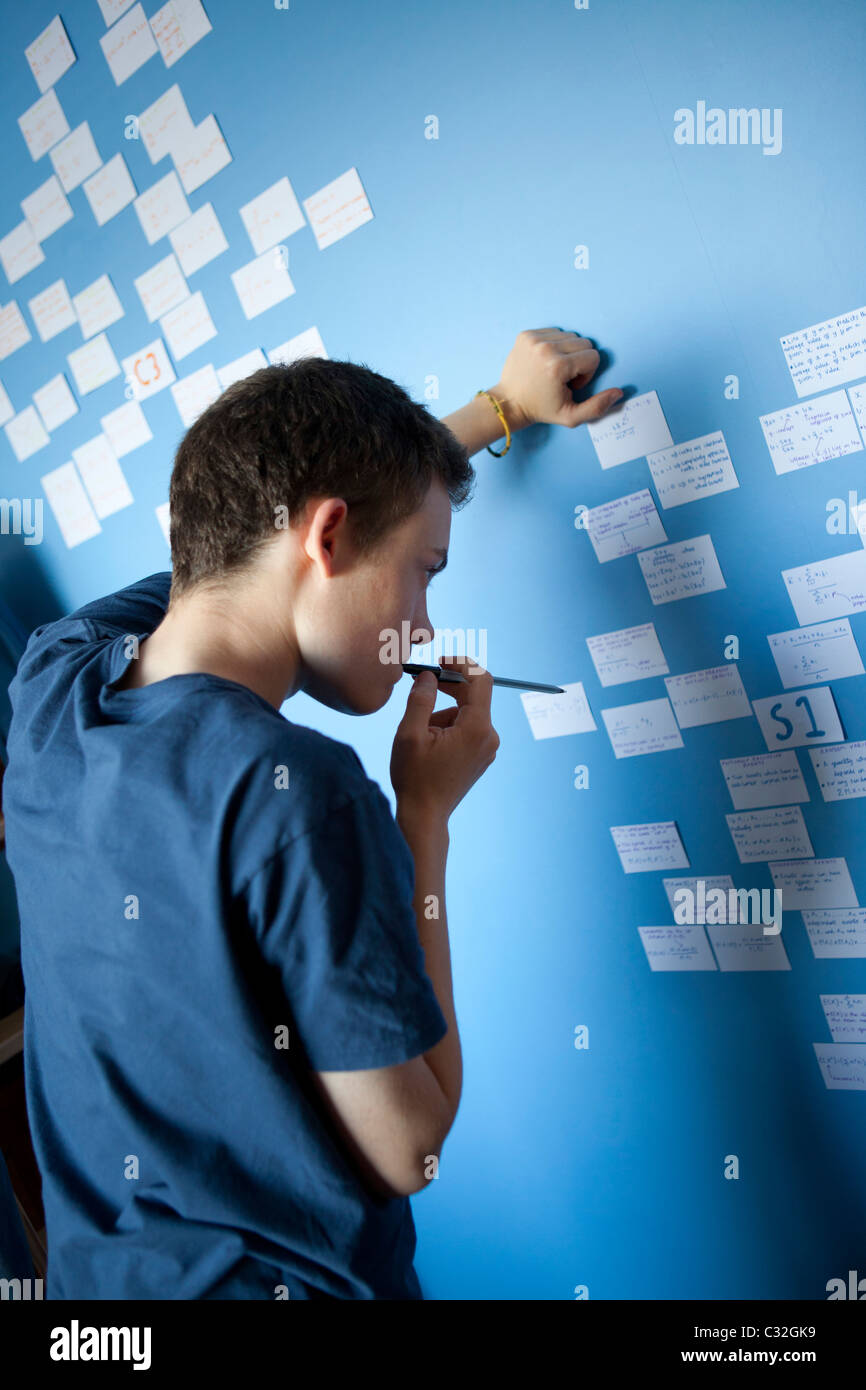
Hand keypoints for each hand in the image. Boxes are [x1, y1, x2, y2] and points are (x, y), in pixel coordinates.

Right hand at [390, 655, 499, 828]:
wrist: (424, 816)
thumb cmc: (414, 777)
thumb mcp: (409, 734)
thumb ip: (421, 699)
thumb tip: (429, 676)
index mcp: (476, 728)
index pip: (481, 680)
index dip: (461, 664)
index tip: (440, 662)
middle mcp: (489, 736)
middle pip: (474, 696)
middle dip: (449, 686)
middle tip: (422, 684)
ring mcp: (487, 748)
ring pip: (468, 713)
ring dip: (444, 711)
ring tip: (420, 733)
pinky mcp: (481, 756)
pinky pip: (468, 728)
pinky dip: (450, 725)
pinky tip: (429, 743)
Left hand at [493, 327, 622, 430]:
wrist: (509, 402)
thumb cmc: (540, 410)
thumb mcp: (571, 416)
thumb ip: (597, 407)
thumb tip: (619, 393)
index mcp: (558, 366)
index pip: (592, 357)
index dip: (586, 374)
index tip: (571, 385)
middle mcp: (546, 348)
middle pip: (583, 343)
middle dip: (578, 361)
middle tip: (562, 378)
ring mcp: (534, 339)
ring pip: (569, 336)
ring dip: (567, 352)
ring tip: (553, 370)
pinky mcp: (526, 335)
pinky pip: (554, 332)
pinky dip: (554, 345)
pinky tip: (544, 362)